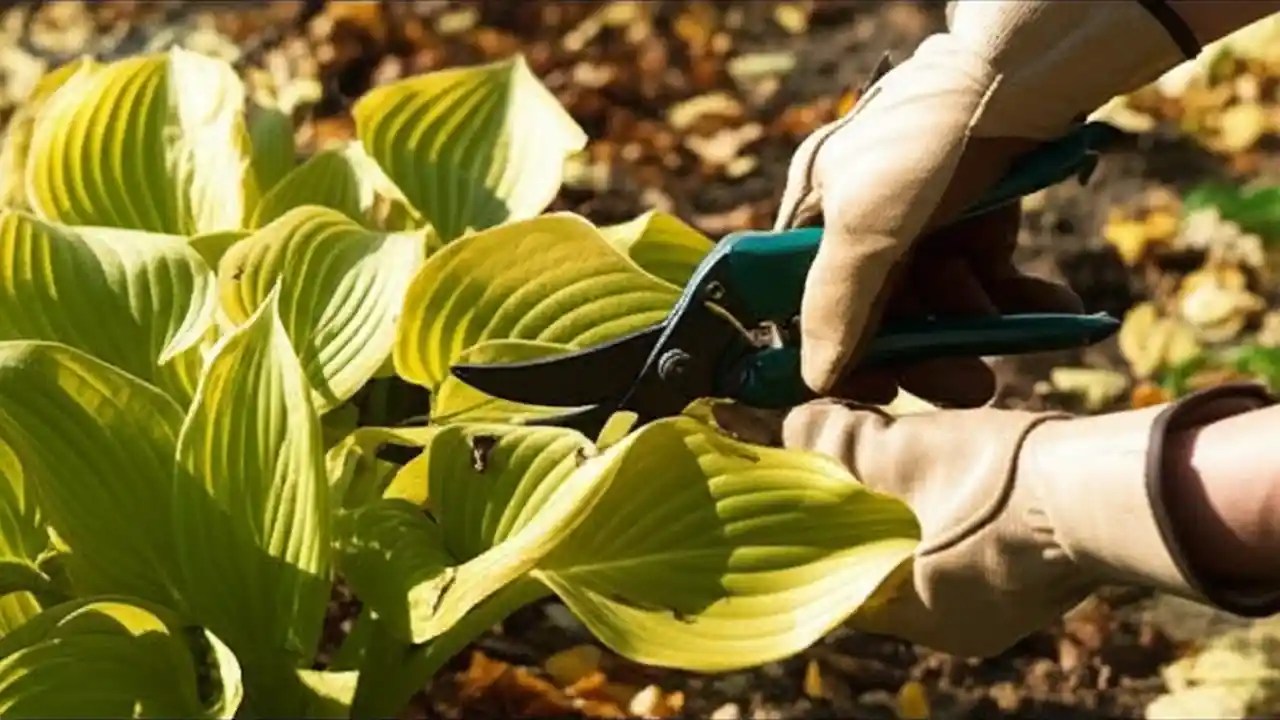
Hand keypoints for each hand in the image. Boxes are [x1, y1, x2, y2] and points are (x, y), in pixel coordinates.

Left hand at [761, 383, 1279, 656]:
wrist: (1112, 485)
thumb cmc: (1001, 478)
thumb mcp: (900, 451)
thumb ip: (836, 443)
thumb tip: (792, 424)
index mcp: (917, 613)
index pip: (839, 582)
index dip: (819, 533)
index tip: (809, 493)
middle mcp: (958, 627)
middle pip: (884, 572)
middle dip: (866, 521)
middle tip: (852, 474)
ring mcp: (1003, 611)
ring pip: (932, 562)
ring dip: (914, 517)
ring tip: (902, 467)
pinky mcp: (1035, 584)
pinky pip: (975, 557)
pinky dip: (955, 520)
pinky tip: (954, 478)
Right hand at [775, 1, 1197, 405]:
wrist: (1030, 69)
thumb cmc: (931, 136)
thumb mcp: (869, 223)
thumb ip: (837, 302)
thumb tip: (814, 377)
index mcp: (814, 212)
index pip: (805, 301)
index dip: (837, 350)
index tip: (877, 389)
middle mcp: (862, 221)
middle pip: (880, 313)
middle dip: (928, 350)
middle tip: (972, 387)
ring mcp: (921, 222)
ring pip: (940, 304)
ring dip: (980, 326)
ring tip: (1021, 332)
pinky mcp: (977, 220)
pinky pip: (989, 281)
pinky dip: (1019, 301)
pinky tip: (1057, 311)